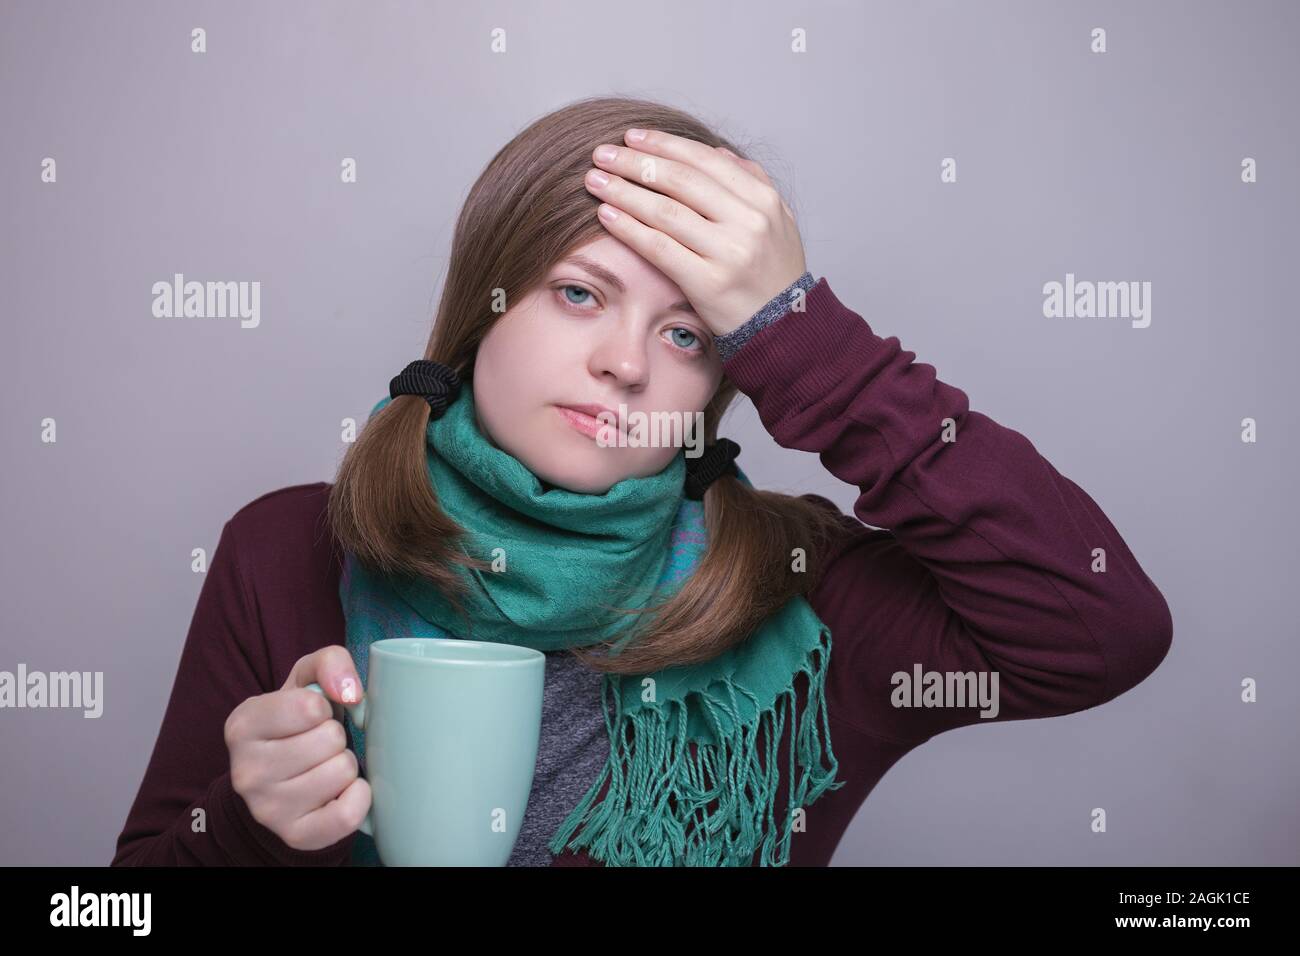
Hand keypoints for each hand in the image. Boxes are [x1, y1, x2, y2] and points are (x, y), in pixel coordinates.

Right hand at [224, 645, 370, 851]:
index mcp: (242, 725)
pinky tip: (341, 791)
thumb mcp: (306, 679)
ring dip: (345, 765)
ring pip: (342, 772)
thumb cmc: (299, 722)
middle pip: (331, 739)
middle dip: (336, 737)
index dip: (325, 706)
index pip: (311, 706)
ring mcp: (268, 809)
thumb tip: (351, 692)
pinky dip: (359, 797)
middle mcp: (246, 771)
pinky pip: (349, 813)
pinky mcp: (295, 835)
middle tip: (319, 744)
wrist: (282, 780)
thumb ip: (329, 662)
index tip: (312, 715)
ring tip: (324, 766)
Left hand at [583, 128, 807, 336]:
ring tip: (595, 180)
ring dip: (623, 191)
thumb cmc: (773, 272)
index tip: (632, 136)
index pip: (704, 160)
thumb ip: (750, 182)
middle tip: (602, 153)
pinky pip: (660, 248)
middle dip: (635, 162)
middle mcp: (748, 222)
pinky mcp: (708, 283)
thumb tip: (715, 153)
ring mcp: (729, 253)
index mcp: (763, 199)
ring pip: (665, 211)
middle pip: (680, 180)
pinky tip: (606, 215)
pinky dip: (629, 228)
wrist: (785, 327)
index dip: (664, 144)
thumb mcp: (776, 221)